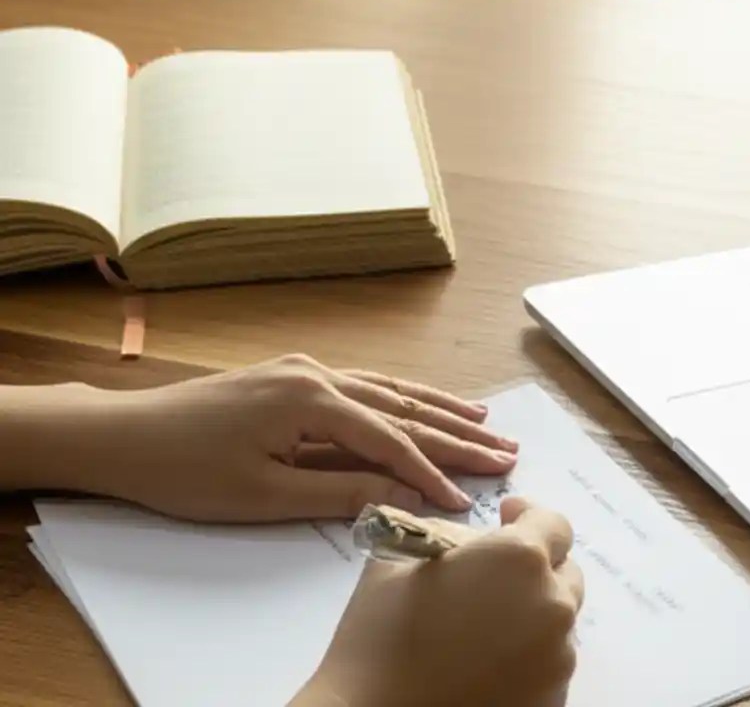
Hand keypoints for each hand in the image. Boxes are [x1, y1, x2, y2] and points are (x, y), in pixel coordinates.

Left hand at [2, 354, 517, 520]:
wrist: (123, 435)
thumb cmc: (184, 469)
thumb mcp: (265, 495)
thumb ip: (342, 493)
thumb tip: (405, 496)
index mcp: (311, 400)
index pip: (392, 441)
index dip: (433, 473)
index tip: (467, 499)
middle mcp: (317, 375)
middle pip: (403, 409)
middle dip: (457, 434)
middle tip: (506, 453)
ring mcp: (306, 371)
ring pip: (390, 391)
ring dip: (440, 410)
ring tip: (486, 423)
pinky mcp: (293, 377)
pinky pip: (365, 385)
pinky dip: (403, 397)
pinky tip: (425, 402)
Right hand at [292, 498, 583, 706]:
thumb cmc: (378, 639)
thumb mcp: (399, 561)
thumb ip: (447, 535)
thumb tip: (470, 538)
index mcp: (519, 559)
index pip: (553, 524)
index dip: (529, 516)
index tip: (506, 517)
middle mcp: (552, 605)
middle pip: (563, 573)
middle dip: (534, 567)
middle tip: (491, 577)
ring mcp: (558, 657)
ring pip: (557, 621)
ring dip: (530, 613)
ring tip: (482, 627)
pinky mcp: (552, 698)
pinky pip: (549, 663)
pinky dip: (528, 656)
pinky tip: (486, 662)